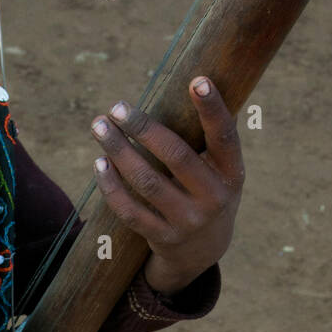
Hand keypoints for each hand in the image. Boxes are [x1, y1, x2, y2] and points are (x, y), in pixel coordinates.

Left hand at [91, 77, 244, 296]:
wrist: (202, 251)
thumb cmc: (207, 191)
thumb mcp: (222, 170)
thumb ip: (209, 137)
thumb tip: (192, 80)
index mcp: (232, 173)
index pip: (224, 137)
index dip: (212, 109)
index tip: (197, 80)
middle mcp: (213, 198)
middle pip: (176, 156)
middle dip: (143, 128)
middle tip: (118, 107)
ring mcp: (187, 221)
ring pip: (146, 182)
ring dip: (119, 151)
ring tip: (99, 127)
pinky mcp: (162, 238)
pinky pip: (130, 211)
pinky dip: (111, 186)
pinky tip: (99, 164)